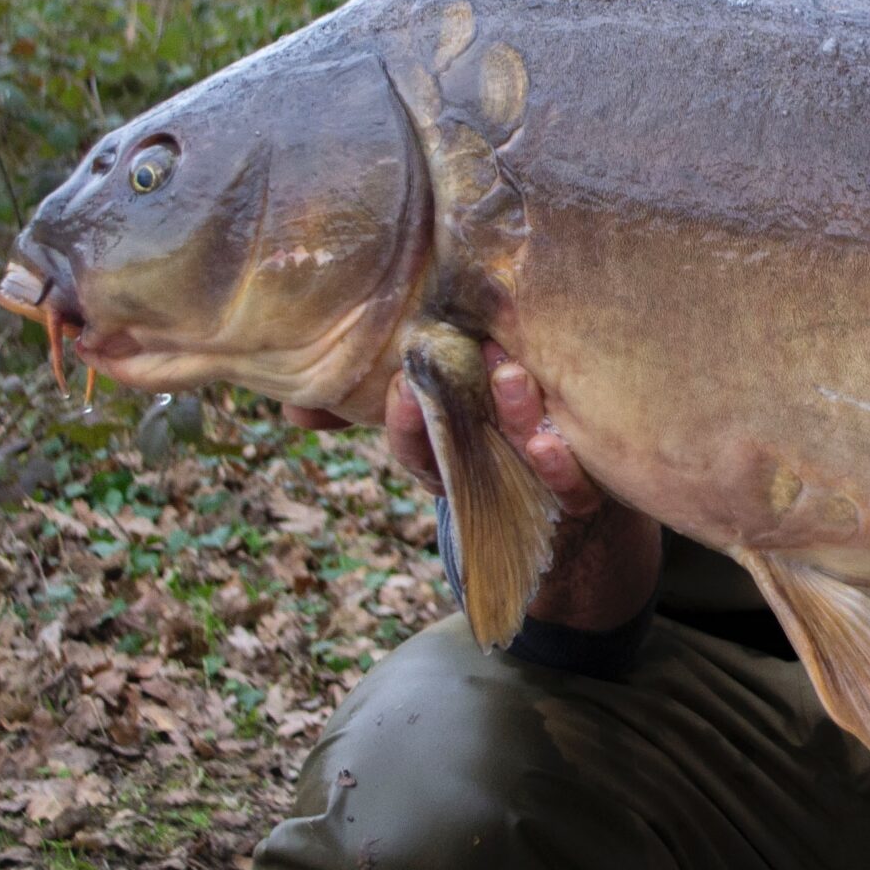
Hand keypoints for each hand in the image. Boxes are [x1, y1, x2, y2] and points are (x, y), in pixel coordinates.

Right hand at [284, 356, 657, 628]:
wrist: (572, 497)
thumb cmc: (490, 432)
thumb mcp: (433, 413)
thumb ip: (364, 406)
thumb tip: (290, 413)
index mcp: (446, 452)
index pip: (413, 441)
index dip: (402, 419)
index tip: (399, 383)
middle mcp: (486, 470)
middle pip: (456, 449)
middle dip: (443, 418)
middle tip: (436, 373)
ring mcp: (533, 481)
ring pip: (514, 457)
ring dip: (509, 420)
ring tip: (508, 378)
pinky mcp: (580, 490)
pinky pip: (571, 486)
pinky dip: (559, 468)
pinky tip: (548, 442)